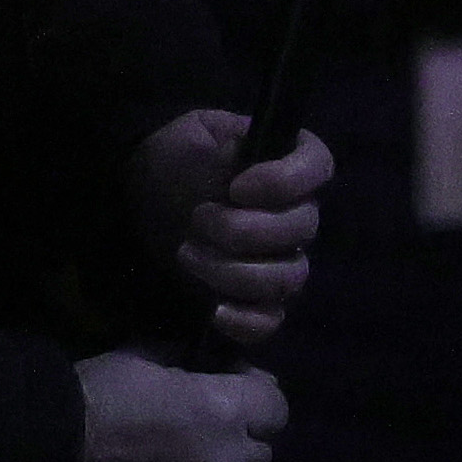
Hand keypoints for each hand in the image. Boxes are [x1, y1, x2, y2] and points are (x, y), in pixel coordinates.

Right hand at [57, 347, 286, 461]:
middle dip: (241, 443)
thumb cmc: (91, 399)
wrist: (43, 460)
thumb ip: (187, 364)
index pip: (277, 406)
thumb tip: (208, 366)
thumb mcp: (143, 357)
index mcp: (222, 410)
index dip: (255, 398)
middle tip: (205, 437)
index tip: (230, 395)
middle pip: (262, 455)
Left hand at [130, 109, 333, 345]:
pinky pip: (270, 320)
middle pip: (302, 228)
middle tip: (197, 218)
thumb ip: (220, 153)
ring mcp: (281, 259)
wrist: (144, 199)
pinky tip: (215, 311)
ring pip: (288, 277)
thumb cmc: (176, 161)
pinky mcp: (258, 299)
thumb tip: (240, 166)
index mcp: (286, 161)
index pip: (318, 166)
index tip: (237, 188)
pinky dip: (246, 320)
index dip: (286, 181)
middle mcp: (295, 212)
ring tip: (187, 254)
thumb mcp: (191, 141)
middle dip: (243, 229)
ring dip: (235, 271)